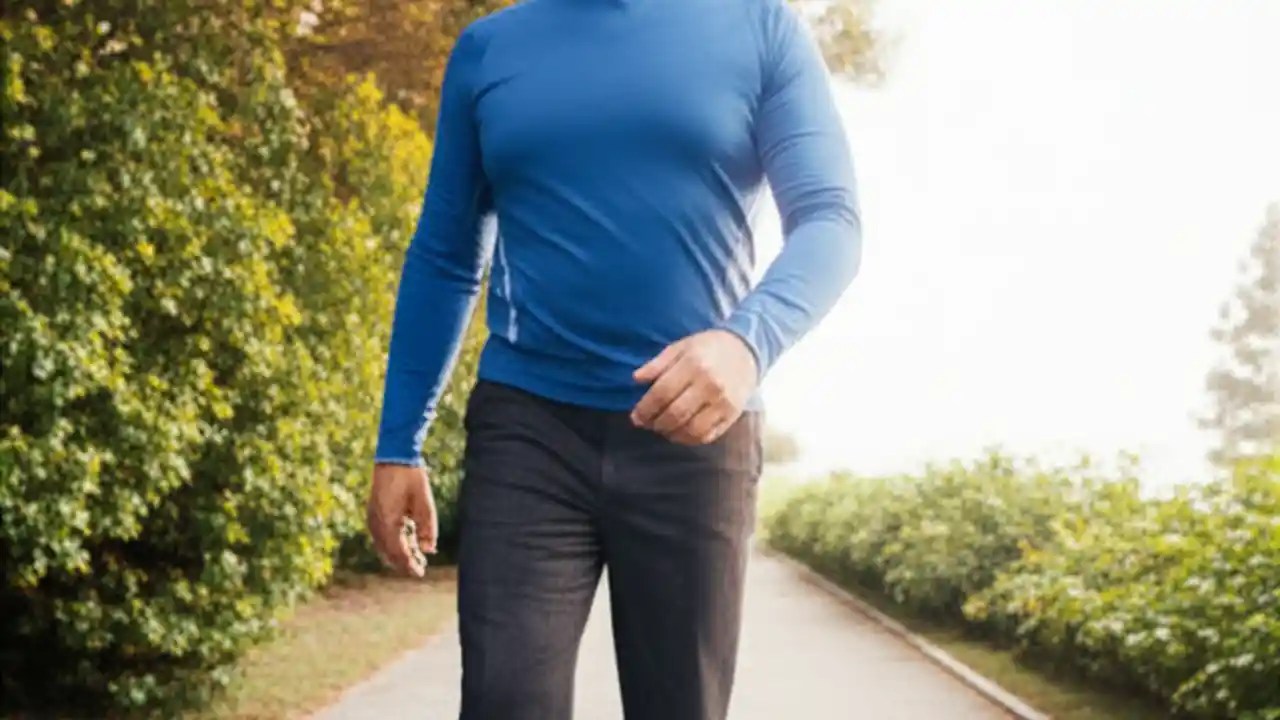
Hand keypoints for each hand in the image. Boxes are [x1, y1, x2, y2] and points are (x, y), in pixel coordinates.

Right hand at [367, 463, 437, 577]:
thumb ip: (428, 528)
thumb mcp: (425, 503)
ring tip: (415, 555)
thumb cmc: (411, 479)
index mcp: (388, 523)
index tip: (420, 573)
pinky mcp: (373, 513)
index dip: (409, 565)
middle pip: (389, 553)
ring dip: (398, 553)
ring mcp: (372, 518)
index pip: (398, 553)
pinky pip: (380, 536)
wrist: (394, 458)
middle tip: (420, 567)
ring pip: (383, 546)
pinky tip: (405, 541)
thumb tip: (429, 549)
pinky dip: (392, 543)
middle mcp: (377, 524)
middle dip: (404, 562)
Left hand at [631, 329, 758, 444]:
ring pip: (691, 430)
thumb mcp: (680, 347)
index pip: (662, 393)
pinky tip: (681, 432)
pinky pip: (707, 436)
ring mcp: (723, 402)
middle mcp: (710, 385)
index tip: (636, 417)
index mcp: (693, 364)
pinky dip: (689, 439)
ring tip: (663, 428)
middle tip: (647, 424)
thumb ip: (658, 363)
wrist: (746, 351)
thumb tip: (636, 379)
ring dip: (671, 434)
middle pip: (675, 414)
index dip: (645, 409)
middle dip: (655, 423)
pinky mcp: (732, 415)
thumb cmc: (707, 348)